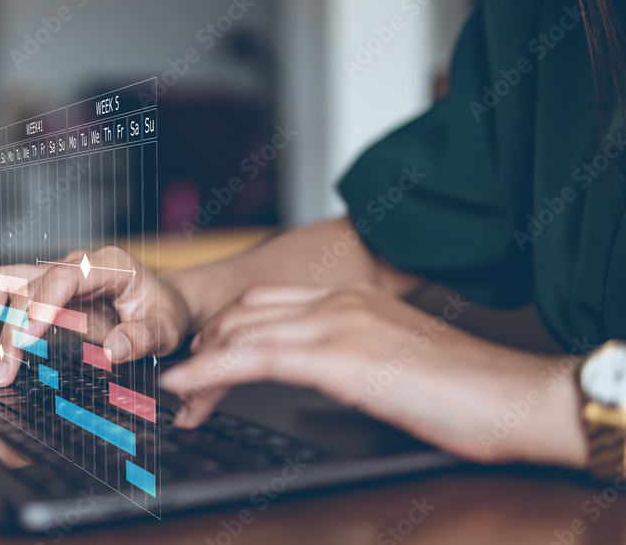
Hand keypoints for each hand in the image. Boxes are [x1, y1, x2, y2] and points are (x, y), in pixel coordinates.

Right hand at [0, 246, 191, 387]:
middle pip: (23, 280)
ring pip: (2, 284)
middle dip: (2, 324)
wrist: (163, 304)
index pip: (64, 275)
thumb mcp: (166, 328)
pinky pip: (3, 299)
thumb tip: (112, 351)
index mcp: (107, 264)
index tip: (25, 338)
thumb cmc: (164, 313)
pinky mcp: (41, 294)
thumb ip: (143, 338)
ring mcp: (54, 277)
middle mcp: (74, 264)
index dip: (40, 304)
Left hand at [160, 282, 587, 467]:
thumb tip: (327, 373)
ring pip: (242, 333)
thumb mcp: (397, 359)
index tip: (206, 355)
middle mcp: (339, 301)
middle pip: (245, 314)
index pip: (267, 303)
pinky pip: (256, 359)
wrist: (516, 396)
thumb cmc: (467, 389)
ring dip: (200, 363)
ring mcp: (338, 324)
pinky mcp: (339, 358)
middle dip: (207, 345)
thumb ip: (355, 354)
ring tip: (176, 389)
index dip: (228, 329)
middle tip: (185, 379)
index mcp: (352, 297)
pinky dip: (211, 372)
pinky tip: (186, 387)